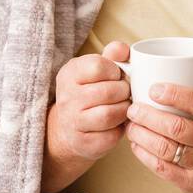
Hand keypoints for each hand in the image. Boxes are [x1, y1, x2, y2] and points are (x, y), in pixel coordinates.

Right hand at [46, 41, 131, 161]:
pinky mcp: (83, 143)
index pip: (97, 66)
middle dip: (124, 92)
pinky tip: (118, 124)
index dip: (115, 71)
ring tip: (124, 107)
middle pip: (108, 92)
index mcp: (69, 74)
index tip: (116, 76)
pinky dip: (120, 129)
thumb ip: (113, 56)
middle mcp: (67, 98)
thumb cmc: (90, 93)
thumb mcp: (96, 70)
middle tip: (125, 93)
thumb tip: (123, 50)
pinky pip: (111, 136)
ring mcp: (73, 122)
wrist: (69, 129)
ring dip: (124, 110)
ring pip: (109, 114)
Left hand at [124, 42, 192, 192]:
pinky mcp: (190, 183)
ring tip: (130, 124)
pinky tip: (135, 144)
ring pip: (166, 149)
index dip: (175, 94)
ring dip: (142, 135)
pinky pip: (161, 168)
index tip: (153, 88)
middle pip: (177, 127)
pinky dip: (143, 155)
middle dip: (149, 116)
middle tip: (132, 107)